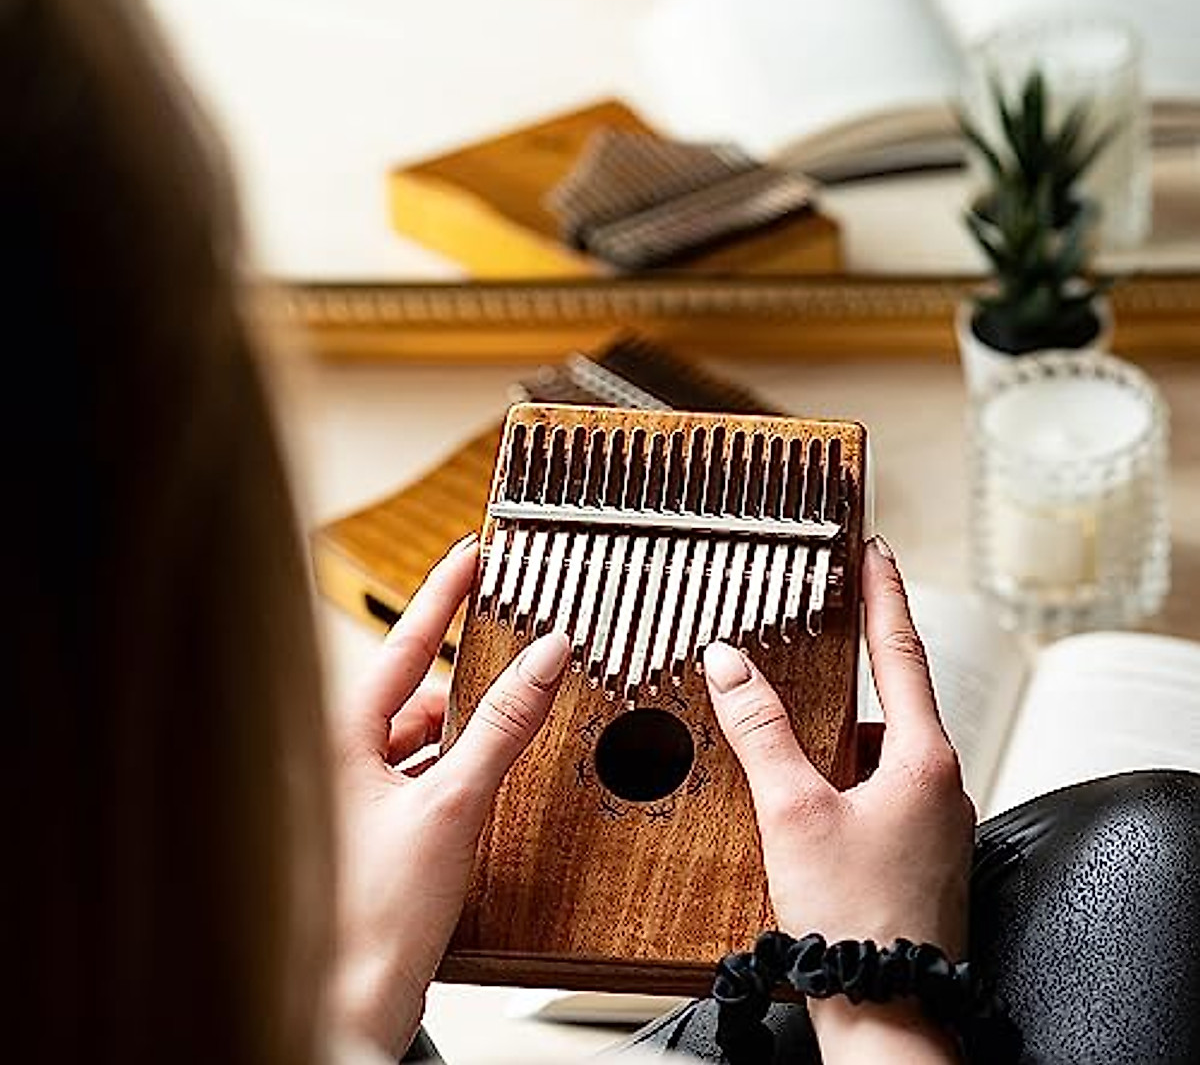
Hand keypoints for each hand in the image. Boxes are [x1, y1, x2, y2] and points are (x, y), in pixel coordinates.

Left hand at [333, 535, 569, 1056]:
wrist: (350, 1010)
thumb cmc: (374, 919)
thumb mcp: (453, 804)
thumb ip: (504, 726)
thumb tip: (546, 659)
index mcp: (340, 734)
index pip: (405, 641)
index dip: (445, 591)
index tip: (473, 552)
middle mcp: (339, 757)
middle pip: (415, 689)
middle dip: (465, 671)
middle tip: (509, 636)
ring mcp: (355, 794)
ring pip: (418, 734)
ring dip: (461, 726)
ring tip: (505, 714)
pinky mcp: (375, 827)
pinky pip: (420, 771)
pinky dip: (455, 764)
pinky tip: (481, 772)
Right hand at [703, 537, 973, 1062]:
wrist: (885, 1017)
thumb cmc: (854, 920)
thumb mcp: (794, 811)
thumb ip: (760, 730)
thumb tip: (731, 663)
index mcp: (924, 760)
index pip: (901, 651)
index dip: (884, 592)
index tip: (874, 548)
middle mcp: (940, 784)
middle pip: (893, 698)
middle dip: (855, 659)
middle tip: (826, 617)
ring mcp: (932, 821)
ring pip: (881, 748)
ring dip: (839, 729)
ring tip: (792, 720)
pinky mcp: (916, 852)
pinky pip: (878, 786)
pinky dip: (841, 772)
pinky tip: (803, 789)